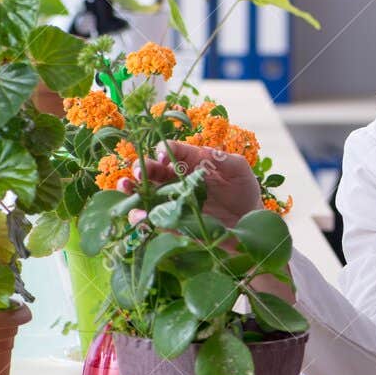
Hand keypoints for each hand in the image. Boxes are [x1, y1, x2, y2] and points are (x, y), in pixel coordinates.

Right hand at [116, 139, 261, 229]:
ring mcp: (171, 202)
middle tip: (138, 174)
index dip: (162, 150)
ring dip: (131, 192)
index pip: (169, 150)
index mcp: (189, 161)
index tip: (163, 157)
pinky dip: (143, 218)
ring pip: (143, 195)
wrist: (248, 222)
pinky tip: (141, 216)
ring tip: (126, 189)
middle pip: (149, 171)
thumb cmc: (243, 190)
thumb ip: (224, 159)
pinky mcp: (173, 223)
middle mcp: (175, 180)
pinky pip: (153, 220)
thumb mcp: (239, 170)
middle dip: (139, 169)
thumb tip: (204, 152)